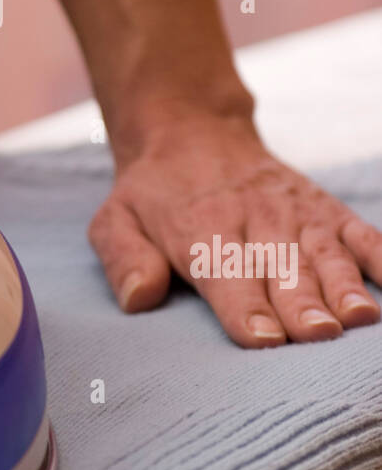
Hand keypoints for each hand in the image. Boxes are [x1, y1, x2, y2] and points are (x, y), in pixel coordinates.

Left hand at [89, 108, 381, 346]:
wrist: (190, 130)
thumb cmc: (153, 194)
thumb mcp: (115, 218)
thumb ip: (124, 257)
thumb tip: (139, 297)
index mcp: (200, 228)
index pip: (225, 275)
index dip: (245, 309)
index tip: (264, 340)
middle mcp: (253, 218)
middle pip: (281, 269)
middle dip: (301, 303)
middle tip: (318, 334)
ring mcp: (294, 212)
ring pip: (323, 252)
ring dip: (343, 285)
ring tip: (359, 317)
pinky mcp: (323, 207)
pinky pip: (359, 231)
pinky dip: (380, 254)